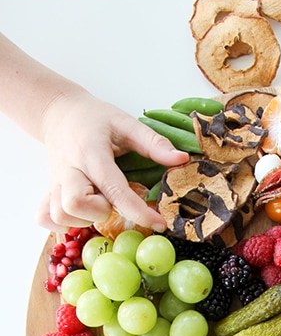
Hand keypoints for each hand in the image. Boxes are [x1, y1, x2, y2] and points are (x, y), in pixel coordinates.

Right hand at [38, 88, 187, 231]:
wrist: (60, 112)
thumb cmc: (95, 119)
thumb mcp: (127, 123)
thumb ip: (154, 143)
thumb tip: (181, 160)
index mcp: (92, 153)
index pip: (114, 189)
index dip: (138, 211)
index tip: (159, 223)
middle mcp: (69, 170)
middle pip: (75, 205)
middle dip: (100, 212)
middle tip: (113, 201)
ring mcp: (55, 182)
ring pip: (60, 215)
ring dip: (83, 219)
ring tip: (98, 203)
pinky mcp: (48, 190)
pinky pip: (45, 217)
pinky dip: (62, 223)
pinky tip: (79, 215)